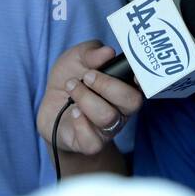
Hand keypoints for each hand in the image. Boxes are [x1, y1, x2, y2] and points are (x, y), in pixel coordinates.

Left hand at [38, 40, 143, 156]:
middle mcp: (122, 110)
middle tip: (86, 76)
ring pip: (108, 117)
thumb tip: (107, 52)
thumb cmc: (70, 79)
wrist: (51, 108)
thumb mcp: (76, 58)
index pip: (144, 86)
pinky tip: (72, 111)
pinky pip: (93, 141)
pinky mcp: (90, 143)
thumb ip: (92, 52)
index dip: (141, 79)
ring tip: (71, 87)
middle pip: (131, 102)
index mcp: (124, 87)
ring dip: (85, 98)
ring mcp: (108, 129)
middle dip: (106, 85)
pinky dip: (80, 123)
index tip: (130, 72)